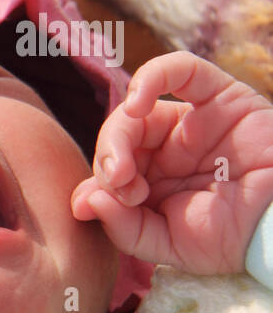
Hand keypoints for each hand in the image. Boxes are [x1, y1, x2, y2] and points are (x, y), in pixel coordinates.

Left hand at [71, 51, 272, 273]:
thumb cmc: (229, 237)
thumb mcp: (164, 243)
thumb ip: (121, 226)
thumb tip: (82, 201)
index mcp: (151, 177)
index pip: (108, 164)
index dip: (99, 181)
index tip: (113, 204)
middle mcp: (167, 145)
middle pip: (117, 134)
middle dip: (107, 158)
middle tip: (121, 184)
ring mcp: (192, 120)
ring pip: (137, 108)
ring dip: (118, 134)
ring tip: (123, 167)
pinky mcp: (219, 96)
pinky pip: (181, 70)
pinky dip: (151, 77)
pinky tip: (137, 103)